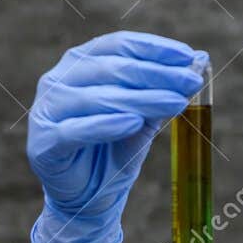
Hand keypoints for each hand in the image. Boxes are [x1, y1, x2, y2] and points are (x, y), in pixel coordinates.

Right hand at [27, 31, 205, 242]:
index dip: (155, 49)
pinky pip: (76, 131)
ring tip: (176, 102)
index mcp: (81, 63)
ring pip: (98, 98)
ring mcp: (47, 109)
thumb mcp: (143, 120)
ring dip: (141, 99)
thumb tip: (199, 59)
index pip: (119, 45)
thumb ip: (162, 93)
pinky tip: (134, 123)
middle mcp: (59, 79)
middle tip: (192, 81)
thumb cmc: (114, 151)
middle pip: (112, 69)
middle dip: (157, 74)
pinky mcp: (44, 143)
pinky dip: (106, 125)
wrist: (89, 197)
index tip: (189, 57)